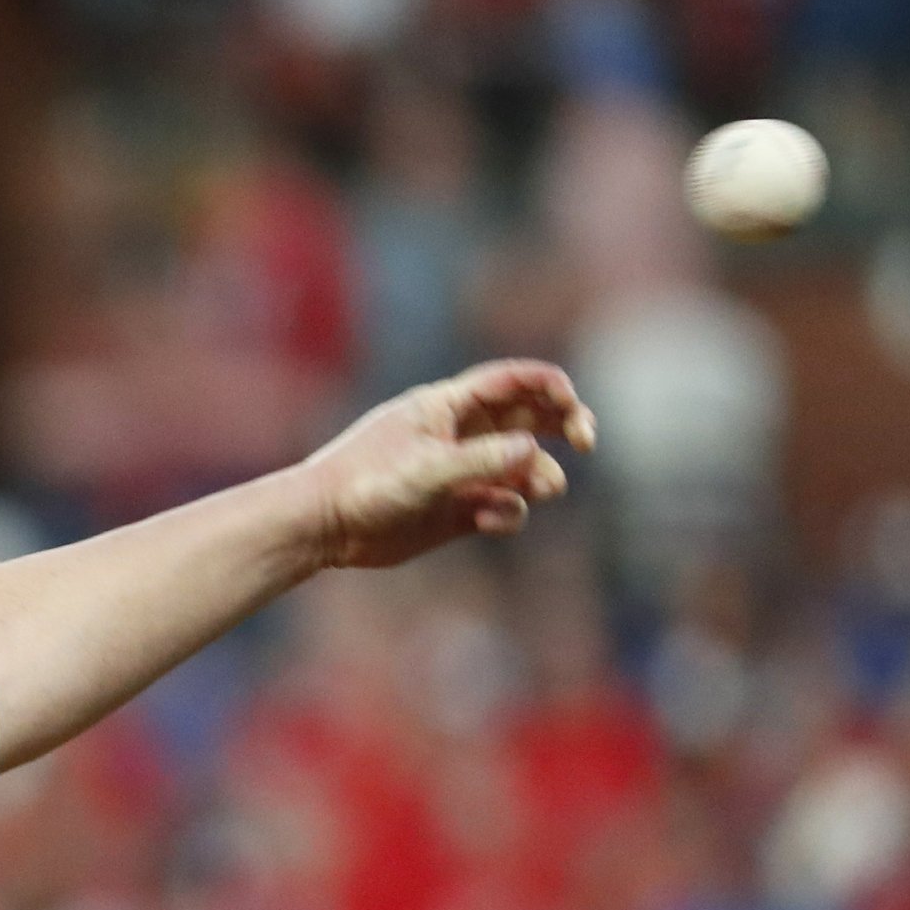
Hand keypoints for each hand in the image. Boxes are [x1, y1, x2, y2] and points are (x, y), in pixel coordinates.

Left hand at [293, 360, 594, 570]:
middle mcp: (459, 435)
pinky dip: (508, 512)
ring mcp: (460, 473)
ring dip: (539, 476)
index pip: (512, 382)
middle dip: (562, 425)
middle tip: (584, 441)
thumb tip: (532, 451)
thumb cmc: (366, 484)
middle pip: (527, 418)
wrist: (324, 527)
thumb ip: (481, 460)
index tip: (573, 408)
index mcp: (447, 406)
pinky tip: (489, 518)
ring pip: (521, 468)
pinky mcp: (456, 512)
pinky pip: (502, 506)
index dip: (550, 387)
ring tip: (540, 490)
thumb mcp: (427, 469)